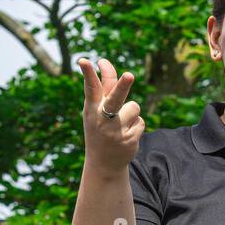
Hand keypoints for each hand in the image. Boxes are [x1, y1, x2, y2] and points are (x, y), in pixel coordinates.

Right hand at [78, 57, 144, 175]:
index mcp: (92, 109)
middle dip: (123, 85)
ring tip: (121, 125)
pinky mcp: (129, 139)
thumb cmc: (100, 128)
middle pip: (116, 97)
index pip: (91, 88)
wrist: (103, 163)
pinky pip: (140, 121)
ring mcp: (115, 130)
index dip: (88, 73)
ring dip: (132, 113)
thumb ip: (104, 88)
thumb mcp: (96, 110)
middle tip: (130, 75)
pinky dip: (136, 126)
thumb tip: (105, 62)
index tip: (83, 60)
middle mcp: (102, 118)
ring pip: (134, 107)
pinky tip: (126, 135)